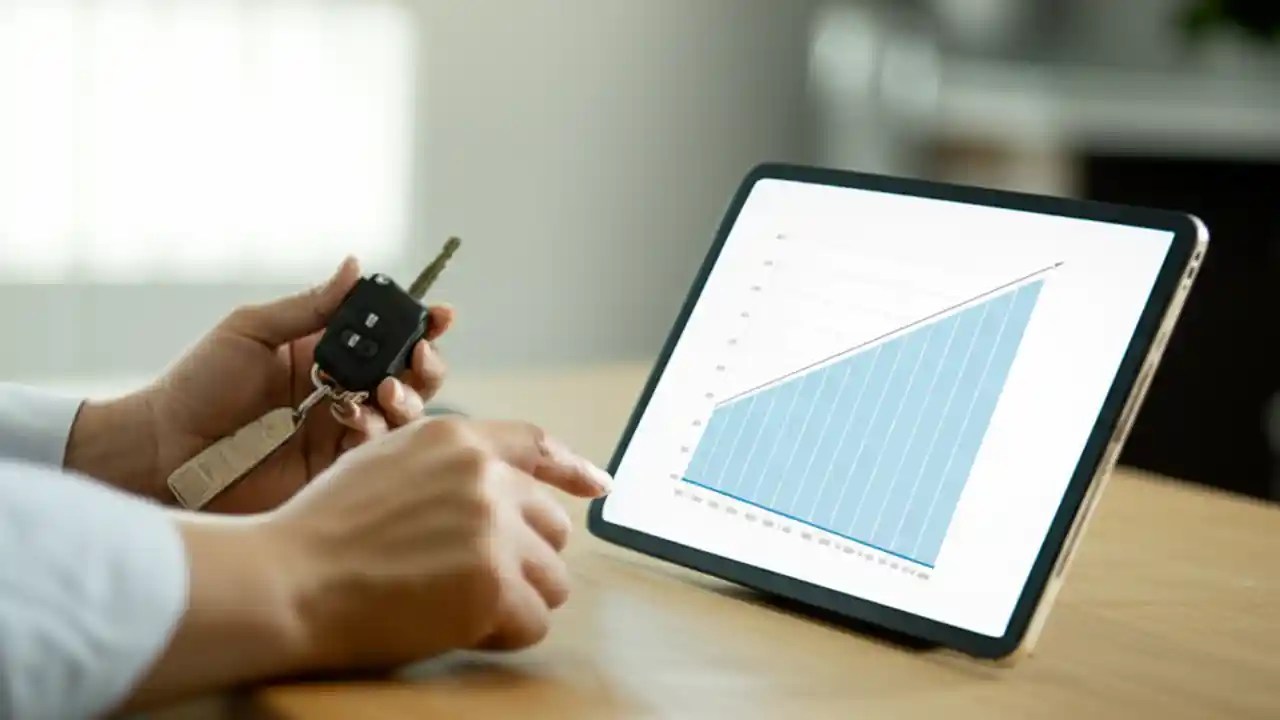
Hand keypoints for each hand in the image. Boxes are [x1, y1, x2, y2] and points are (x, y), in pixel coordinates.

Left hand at [68, 257, 453, 511]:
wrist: (165, 449)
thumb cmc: (198, 383)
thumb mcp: (252, 330)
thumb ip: (309, 305)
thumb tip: (356, 266)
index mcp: (325, 349)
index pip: (386, 333)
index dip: (420, 323)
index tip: (441, 314)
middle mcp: (342, 387)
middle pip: (410, 374)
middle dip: (427, 364)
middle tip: (419, 357)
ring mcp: (340, 428)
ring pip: (403, 413)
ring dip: (406, 398)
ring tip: (382, 393)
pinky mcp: (334, 467)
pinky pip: (376, 449)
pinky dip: (376, 431)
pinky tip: (353, 421)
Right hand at [262, 416, 611, 666]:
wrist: (288, 580)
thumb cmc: (323, 530)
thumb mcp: (385, 462)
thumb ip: (448, 466)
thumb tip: (501, 485)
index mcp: (458, 438)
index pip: (536, 445)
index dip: (573, 469)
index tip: (600, 486)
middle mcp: (485, 477)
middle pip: (552, 526)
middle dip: (523, 558)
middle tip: (471, 580)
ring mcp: (493, 530)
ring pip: (553, 578)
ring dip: (516, 599)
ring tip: (457, 603)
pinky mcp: (493, 585)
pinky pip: (534, 622)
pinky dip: (503, 634)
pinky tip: (457, 626)